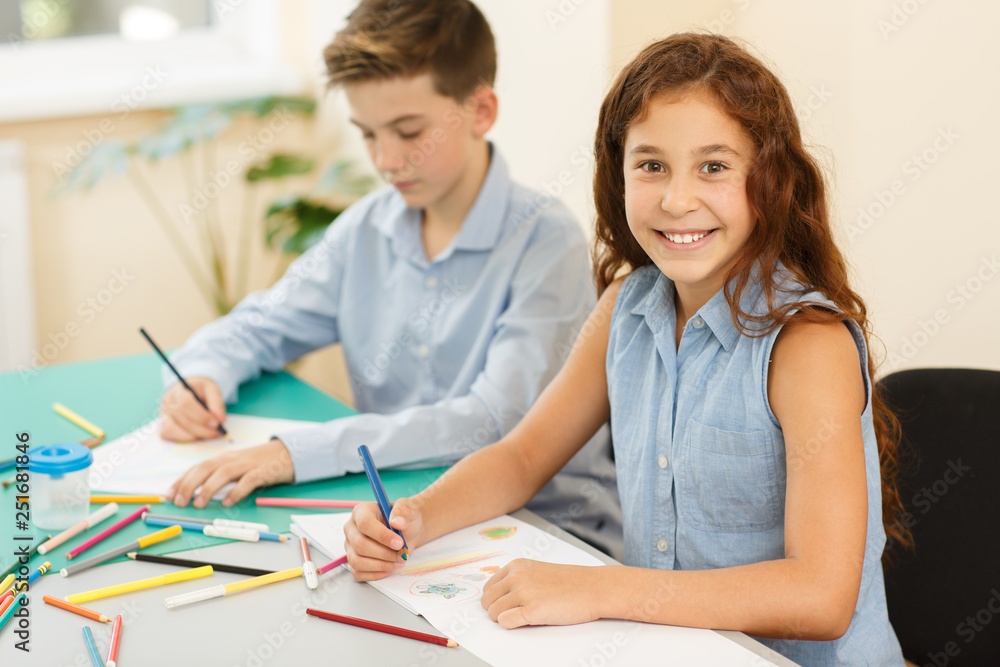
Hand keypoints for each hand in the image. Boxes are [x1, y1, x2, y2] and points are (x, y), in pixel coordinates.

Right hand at [160, 377, 226, 440]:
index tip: (217, 423)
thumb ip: (217, 403)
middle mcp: (167, 401)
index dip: (202, 416)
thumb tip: (220, 419)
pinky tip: (197, 434)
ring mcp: (162, 414)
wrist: (189, 392)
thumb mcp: (212, 389)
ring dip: (193, 435)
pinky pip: (168, 434)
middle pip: (181, 419)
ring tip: (209, 433)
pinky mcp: (162, 424)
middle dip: (202, 429)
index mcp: (179, 389)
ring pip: (172, 429)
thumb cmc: (201, 391)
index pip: (186, 404)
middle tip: (217, 432)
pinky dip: (184, 438)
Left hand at [168, 439, 293, 507]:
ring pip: (223, 473)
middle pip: (206, 468)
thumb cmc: (258, 463)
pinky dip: (236, 491)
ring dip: (208, 488)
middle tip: (179, 502)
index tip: (169, 495)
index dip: (182, 480)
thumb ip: (218, 476)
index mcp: (223, 459)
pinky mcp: (263, 472)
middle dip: (189, 485)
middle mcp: (232, 459)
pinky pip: (248, 481)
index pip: (197, 468)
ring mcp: (247, 465)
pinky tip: (228, 502)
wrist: (287, 453)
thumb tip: (196, 492)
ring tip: (198, 504)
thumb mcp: (235, 467)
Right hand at [344, 498, 423, 580]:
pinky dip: (375, 574)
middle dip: (383, 553)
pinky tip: (390, 568)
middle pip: (360, 545)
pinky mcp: (353, 561)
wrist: (407, 532)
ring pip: (357, 561)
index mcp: (361, 511)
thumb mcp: (408, 508)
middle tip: (402, 555)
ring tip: (398, 562)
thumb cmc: (404, 519)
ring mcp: (350, 546)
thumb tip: (397, 523)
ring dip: (380, 565)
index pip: (365, 524)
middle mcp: (351, 528)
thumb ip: (402, 512)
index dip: (382, 535)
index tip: (399, 543)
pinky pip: (358, 573)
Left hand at [481, 559, 602, 628]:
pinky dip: (510, 625)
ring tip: (523, 617)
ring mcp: (524, 593)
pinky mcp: (532, 610)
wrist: (594, 588)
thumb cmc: (570, 582)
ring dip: (504, 619)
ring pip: (493, 613)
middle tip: (514, 614)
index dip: (496, 600)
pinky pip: (505, 622)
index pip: (488, 588)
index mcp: (516, 566)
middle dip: (497, 611)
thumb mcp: (538, 571)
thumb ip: (518, 578)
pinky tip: (525, 620)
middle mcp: (516, 577)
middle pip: (487, 602)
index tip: (506, 605)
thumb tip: (499, 595)